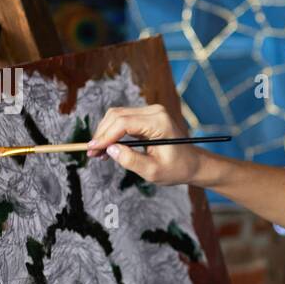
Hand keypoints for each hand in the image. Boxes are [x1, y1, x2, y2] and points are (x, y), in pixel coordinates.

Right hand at [87, 103, 202, 186]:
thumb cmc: (177, 169)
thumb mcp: (154, 171)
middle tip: (91, 153)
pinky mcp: (146, 116)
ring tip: (97, 153)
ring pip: (116, 116)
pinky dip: (112, 132)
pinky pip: (123, 119)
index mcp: (159, 122)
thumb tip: (110, 150)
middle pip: (117, 115)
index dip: (105, 136)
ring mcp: (151, 112)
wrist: (192, 164)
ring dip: (104, 132)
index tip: (92, 150)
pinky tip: (107, 147)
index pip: (123, 123)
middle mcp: (154, 112)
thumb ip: (131, 161)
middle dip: (101, 134)